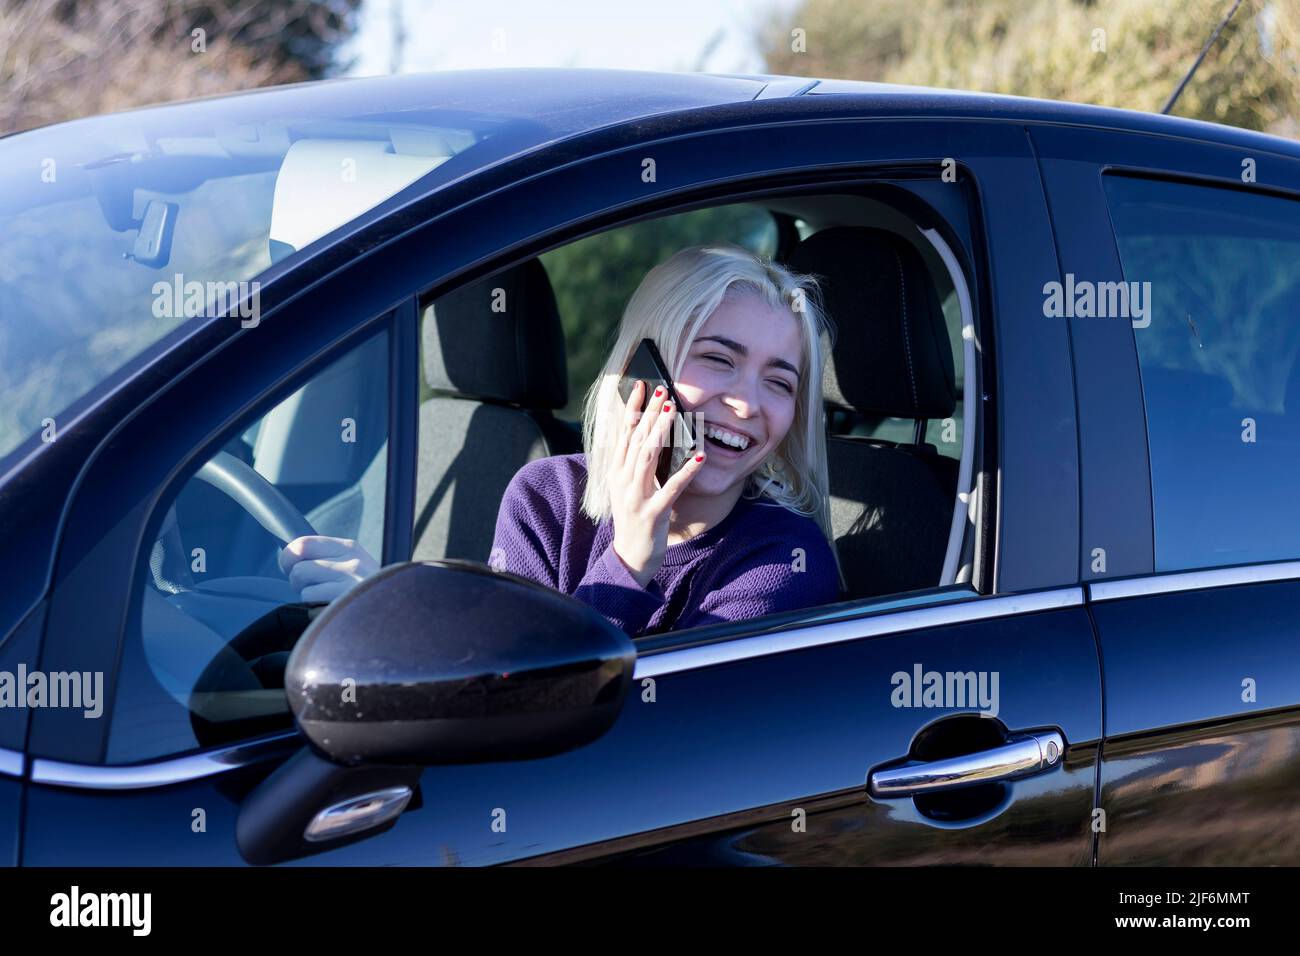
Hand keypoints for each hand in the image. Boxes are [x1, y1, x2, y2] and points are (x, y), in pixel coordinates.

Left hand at [278, 535, 379, 602]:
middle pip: (297, 566)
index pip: (302, 543)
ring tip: (326, 599)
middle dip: (298, 580)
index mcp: (350, 548)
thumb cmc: (365, 591)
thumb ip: (325, 556)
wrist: (392, 614)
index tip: (292, 567)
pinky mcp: (343, 600)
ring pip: (302, 584)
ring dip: (307, 595)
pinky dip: (313, 608)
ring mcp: (349, 582)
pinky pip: (309, 601)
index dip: (289, 558)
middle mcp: (351, 561)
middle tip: (313, 587)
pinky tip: (330, 608)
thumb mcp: (352, 564)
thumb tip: (289, 556)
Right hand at [607, 379, 705, 587]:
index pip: (624, 433)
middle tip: (662, 391)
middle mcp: (623, 481)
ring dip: (661, 433)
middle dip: (649, 414)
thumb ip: (635, 461)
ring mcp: (636, 497)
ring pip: (648, 458)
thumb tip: (647, 431)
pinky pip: (671, 489)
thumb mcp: (629, 486)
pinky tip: (699, 458)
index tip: (641, 385)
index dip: (633, 408)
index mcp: (617, 472)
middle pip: (637, 440)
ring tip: (674, 412)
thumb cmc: (635, 517)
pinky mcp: (653, 513)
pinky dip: (686, 473)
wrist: (631, 556)